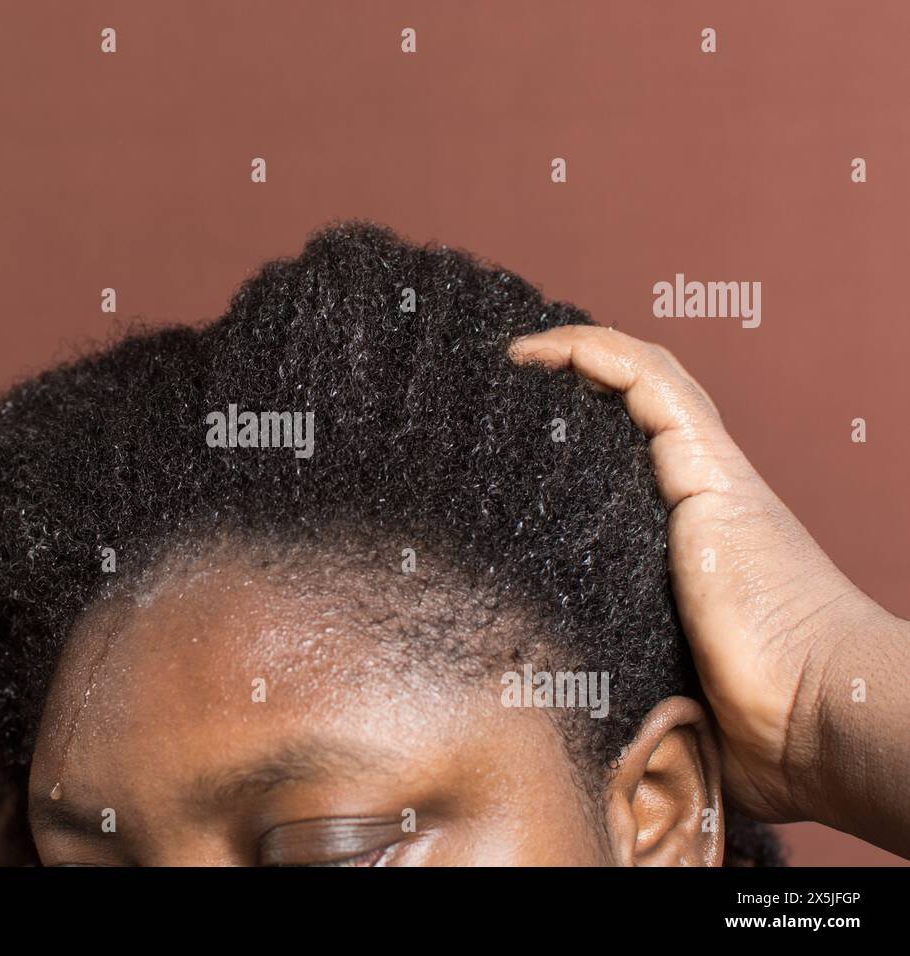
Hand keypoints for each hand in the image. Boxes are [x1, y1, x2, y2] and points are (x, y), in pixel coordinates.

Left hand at [510, 326, 907, 847]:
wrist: (821, 718)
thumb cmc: (757, 724)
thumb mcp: (660, 683)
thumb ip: (618, 679)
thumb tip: (556, 725)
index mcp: (689, 540)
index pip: (632, 455)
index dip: (579, 427)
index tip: (507, 428)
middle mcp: (702, 498)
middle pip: (637, 408)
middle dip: (573, 382)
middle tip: (504, 379)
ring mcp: (710, 479)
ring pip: (645, 383)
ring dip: (579, 354)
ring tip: (515, 354)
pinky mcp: (710, 474)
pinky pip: (651, 387)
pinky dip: (601, 355)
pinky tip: (548, 350)